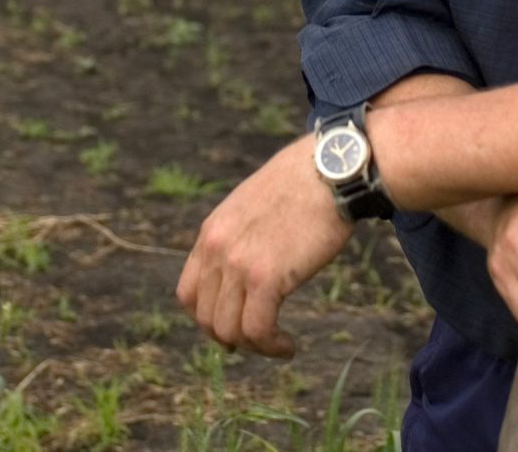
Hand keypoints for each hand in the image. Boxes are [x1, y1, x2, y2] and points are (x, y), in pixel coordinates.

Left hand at [175, 136, 353, 357]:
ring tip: (279, 346)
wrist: (329, 170)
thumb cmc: (303, 185)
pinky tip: (289, 346)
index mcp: (211, 232)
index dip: (207, 319)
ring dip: (255, 347)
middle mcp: (216, 249)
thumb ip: (240, 236)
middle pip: (206, 318)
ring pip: (229, 330)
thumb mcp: (253, 206)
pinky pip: (257, 330)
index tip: (232, 329)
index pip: (188, 294)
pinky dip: (271, 347)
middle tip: (261, 342)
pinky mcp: (265, 277)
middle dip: (232, 338)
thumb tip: (246, 269)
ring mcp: (238, 264)